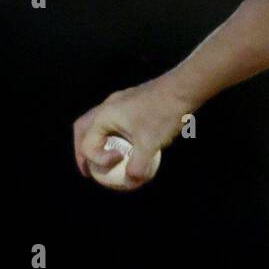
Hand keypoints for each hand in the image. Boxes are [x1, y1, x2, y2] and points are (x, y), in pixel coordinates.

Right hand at [73, 76, 191, 190]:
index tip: (118, 162)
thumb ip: (137, 166)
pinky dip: (112, 134)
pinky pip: (114, 120)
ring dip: (97, 141)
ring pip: (98, 122)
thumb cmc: (164, 114)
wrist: (185, 87)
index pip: (87, 143)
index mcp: (105, 115)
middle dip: (83, 151)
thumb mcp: (150, 144)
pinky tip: (128, 146)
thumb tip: (130, 181)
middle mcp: (108, 105)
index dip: (98, 160)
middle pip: (83, 129)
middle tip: (89, 169)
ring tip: (104, 159)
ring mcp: (120, 101)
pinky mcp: (133, 101)